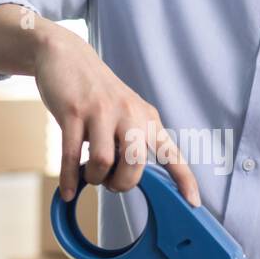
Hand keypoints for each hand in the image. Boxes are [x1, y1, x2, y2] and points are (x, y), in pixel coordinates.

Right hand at [0, 4, 200, 205]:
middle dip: (121, 184)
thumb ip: (133, 141)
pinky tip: (68, 192)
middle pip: (134, 164)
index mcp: (146, 118)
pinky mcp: (73, 112)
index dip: (185, 179)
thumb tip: (127, 178)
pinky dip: (69, 179)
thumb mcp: (126, 112)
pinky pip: (71, 156)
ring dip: (94, 178)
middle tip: (110, 182)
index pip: (171, 153)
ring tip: (89, 175)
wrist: (66, 55)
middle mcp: (129, 114)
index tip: (194, 203)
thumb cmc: (96, 93)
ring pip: (103, 162)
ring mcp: (100, 112)